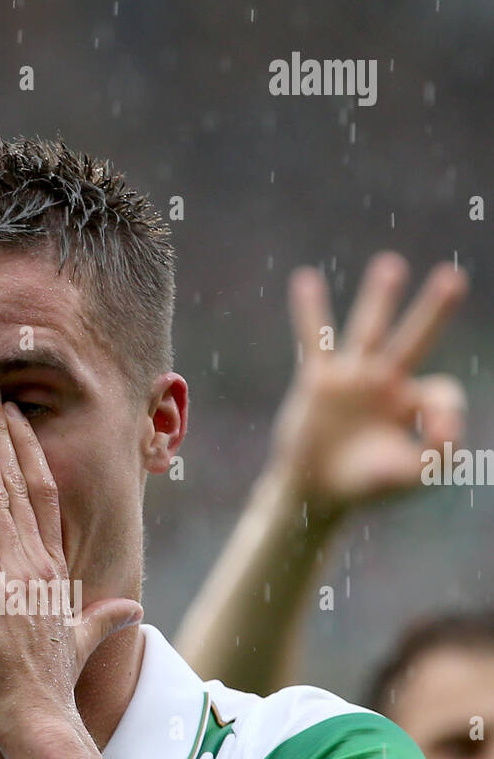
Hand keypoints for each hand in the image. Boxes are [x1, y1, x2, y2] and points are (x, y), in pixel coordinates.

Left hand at [0, 381, 141, 755]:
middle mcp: (36, 561)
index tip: (12, 422)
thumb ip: (101, 621)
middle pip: (19, 481)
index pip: (41, 498)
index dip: (26, 455)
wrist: (37, 721)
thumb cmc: (49, 689)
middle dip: (1, 433)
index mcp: (50, 571)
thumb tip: (132, 612)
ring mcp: (14, 569)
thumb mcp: (76, 644)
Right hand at [269, 253, 467, 519]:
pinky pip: (314, 339)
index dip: (444, 411)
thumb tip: (446, 423)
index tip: (435, 436)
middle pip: (415, 338)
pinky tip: (305, 280)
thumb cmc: (367, 486)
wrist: (316, 492)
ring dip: (380, 298)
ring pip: (369, 330)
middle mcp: (386, 382)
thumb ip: (439, 454)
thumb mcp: (413, 477)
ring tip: (392, 266)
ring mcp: (352, 378)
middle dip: (434, 311)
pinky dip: (309, 311)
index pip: (440, 390)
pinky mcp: (318, 381)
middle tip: (454, 279)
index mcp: (413, 401)